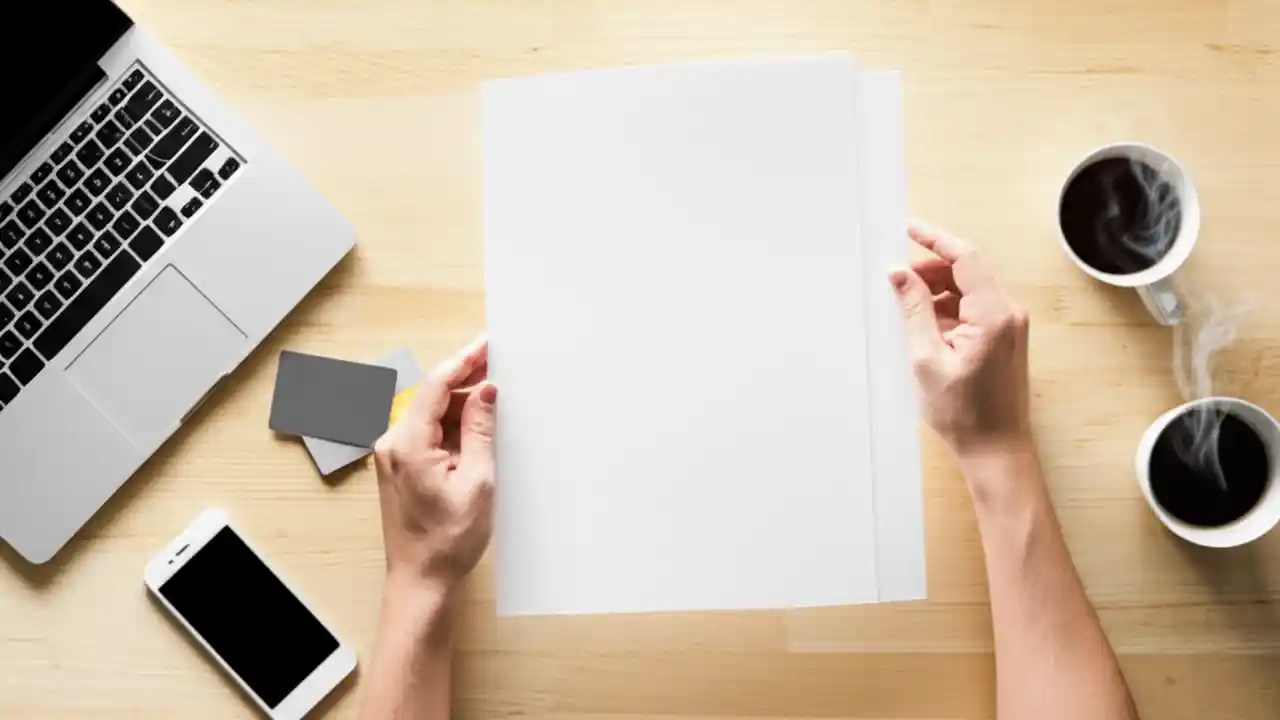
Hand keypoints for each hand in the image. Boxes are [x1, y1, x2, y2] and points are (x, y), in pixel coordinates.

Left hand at [373, 337, 497, 596]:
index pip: (436, 385)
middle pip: (433, 397)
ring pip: (432, 415)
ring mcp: (394, 456)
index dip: (464, 361)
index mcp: (407, 443)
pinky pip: (428, 434)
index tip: (487, 345)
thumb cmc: (446, 541)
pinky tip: (478, 431)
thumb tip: (486, 392)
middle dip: (466, 382)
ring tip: (496, 405)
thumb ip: (481, 430)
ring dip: (462, 407)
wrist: (420, 582)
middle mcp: (393, 444)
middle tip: (499, 367)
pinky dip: (453, 428)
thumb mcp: (477, 481)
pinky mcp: (400, 468)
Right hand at [890, 220, 1031, 461]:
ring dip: (936, 290)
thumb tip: (899, 274)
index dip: (934, 238)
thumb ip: (913, 310)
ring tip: (905, 308)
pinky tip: (922, 327)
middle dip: (930, 268)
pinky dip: (947, 309)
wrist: (997, 450)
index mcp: (994, 315)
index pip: (965, 257)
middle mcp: (1008, 313)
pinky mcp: (1004, 337)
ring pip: (968, 289)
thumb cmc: (965, 415)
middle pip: (967, 270)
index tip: (907, 227)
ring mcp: (1009, 325)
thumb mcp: (927, 360)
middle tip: (896, 278)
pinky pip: (973, 308)